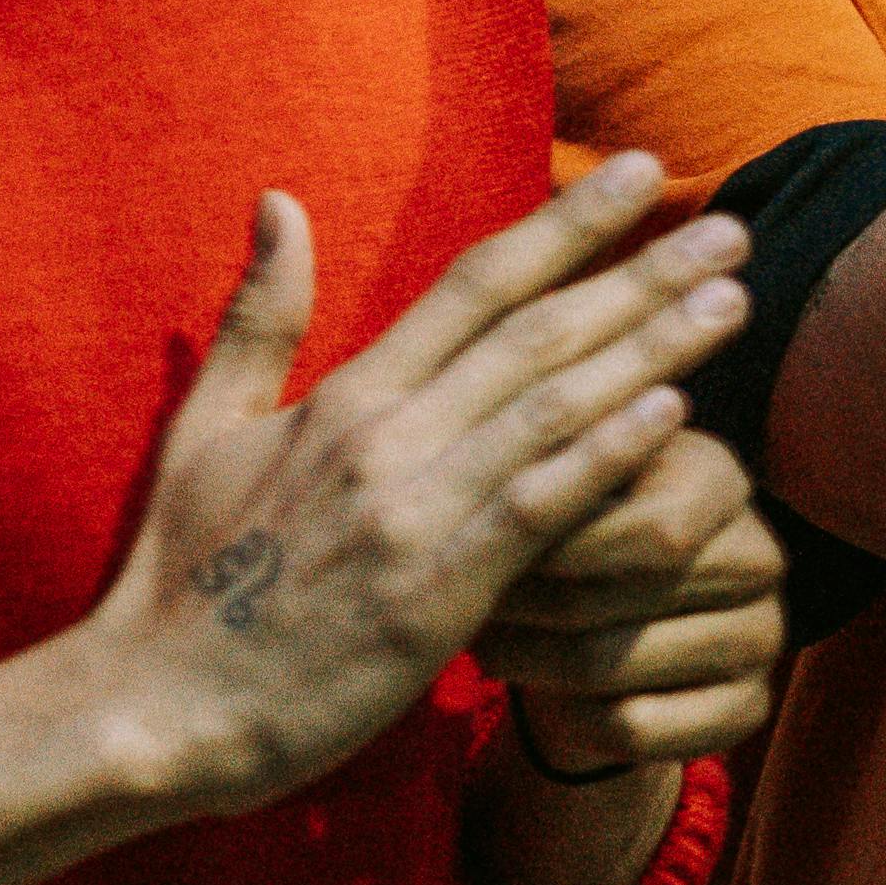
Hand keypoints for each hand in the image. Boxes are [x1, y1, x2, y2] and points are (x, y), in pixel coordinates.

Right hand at [85, 159, 749, 818]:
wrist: (154, 708)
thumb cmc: (177, 574)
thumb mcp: (207, 426)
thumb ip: (261, 316)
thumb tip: (280, 201)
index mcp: (348, 394)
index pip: (478, 281)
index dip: (567, 224)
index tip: (642, 176)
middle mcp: (391, 435)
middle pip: (539, 330)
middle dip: (642, 273)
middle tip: (731, 227)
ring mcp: (416, 512)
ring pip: (555, 406)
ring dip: (653, 346)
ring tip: (731, 300)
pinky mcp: (436, 594)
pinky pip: (539, 507)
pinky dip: (607, 453)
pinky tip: (673, 413)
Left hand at [474, 424, 785, 778]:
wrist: (614, 615)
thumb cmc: (580, 523)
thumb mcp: (577, 477)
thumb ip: (561, 461)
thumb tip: (516, 457)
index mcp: (722, 478)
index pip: (655, 530)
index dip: (567, 543)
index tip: (488, 545)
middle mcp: (761, 557)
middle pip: (629, 599)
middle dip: (534, 599)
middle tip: (464, 597)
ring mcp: (763, 638)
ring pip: (620, 666)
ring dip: (535, 659)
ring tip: (479, 638)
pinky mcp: (748, 710)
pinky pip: (638, 728)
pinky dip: (571, 715)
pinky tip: (533, 689)